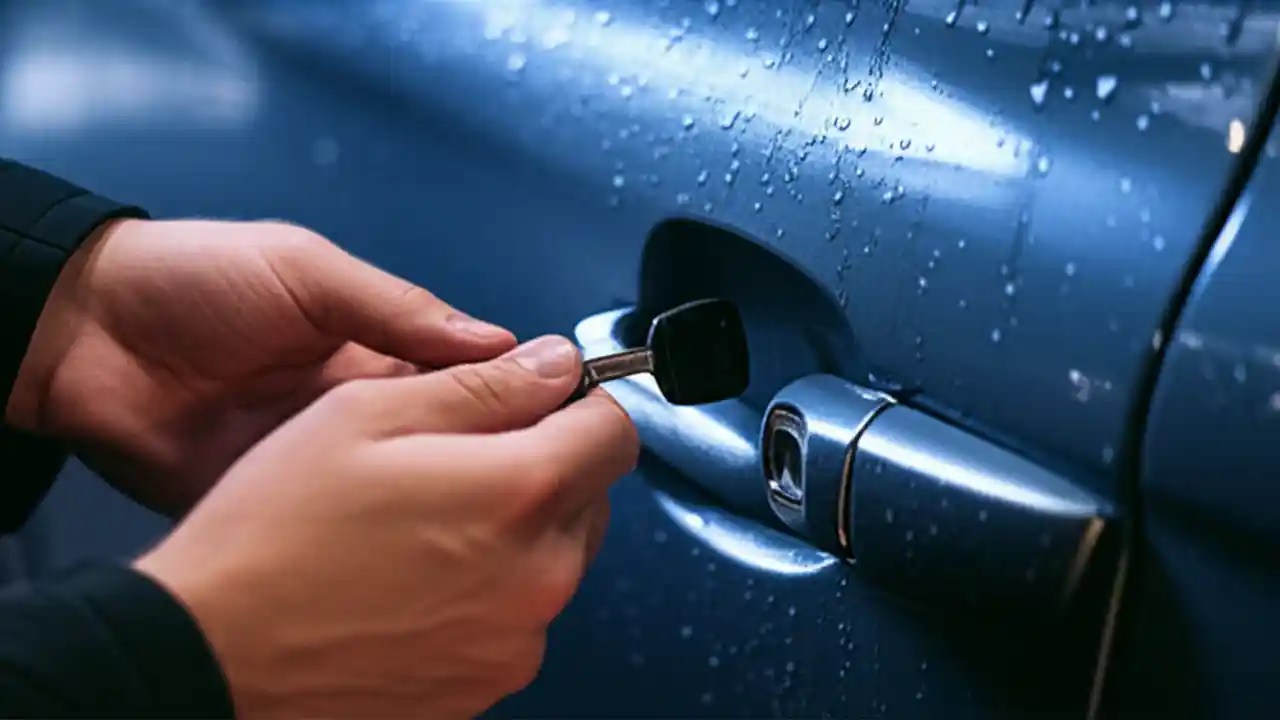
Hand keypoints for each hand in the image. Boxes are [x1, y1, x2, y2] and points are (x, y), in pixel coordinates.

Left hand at [6, 218, 516, 513]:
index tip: (565, 416)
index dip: (514, 396)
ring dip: (437, 501)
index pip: (467, 379)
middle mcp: (360, 412)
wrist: (83, 337)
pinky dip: (375, 537)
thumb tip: (496, 340)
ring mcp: (324, 463)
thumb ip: (397, 308)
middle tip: (532, 478)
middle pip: (445, 443)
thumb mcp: (306, 271)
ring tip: (482, 514)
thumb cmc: (194, 280)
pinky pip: (341, 526)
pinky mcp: (282, 504)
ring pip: (403, 492)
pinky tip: (411, 545)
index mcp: (376, 349)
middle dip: (486, 458)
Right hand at [134, 335, 638, 718]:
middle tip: (458, 461)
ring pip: (556, 558)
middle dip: (545, 466)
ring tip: (424, 526)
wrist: (209, 654)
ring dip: (516, 531)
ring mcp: (517, 641)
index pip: (616, 432)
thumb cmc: (273, 533)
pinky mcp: (488, 683)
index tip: (541, 401)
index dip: (579, 405)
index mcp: (519, 494)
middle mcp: (538, 577)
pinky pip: (519, 616)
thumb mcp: (367, 415)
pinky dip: (489, 590)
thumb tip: (555, 364)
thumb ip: (484, 385)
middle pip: (590, 497)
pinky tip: (416, 580)